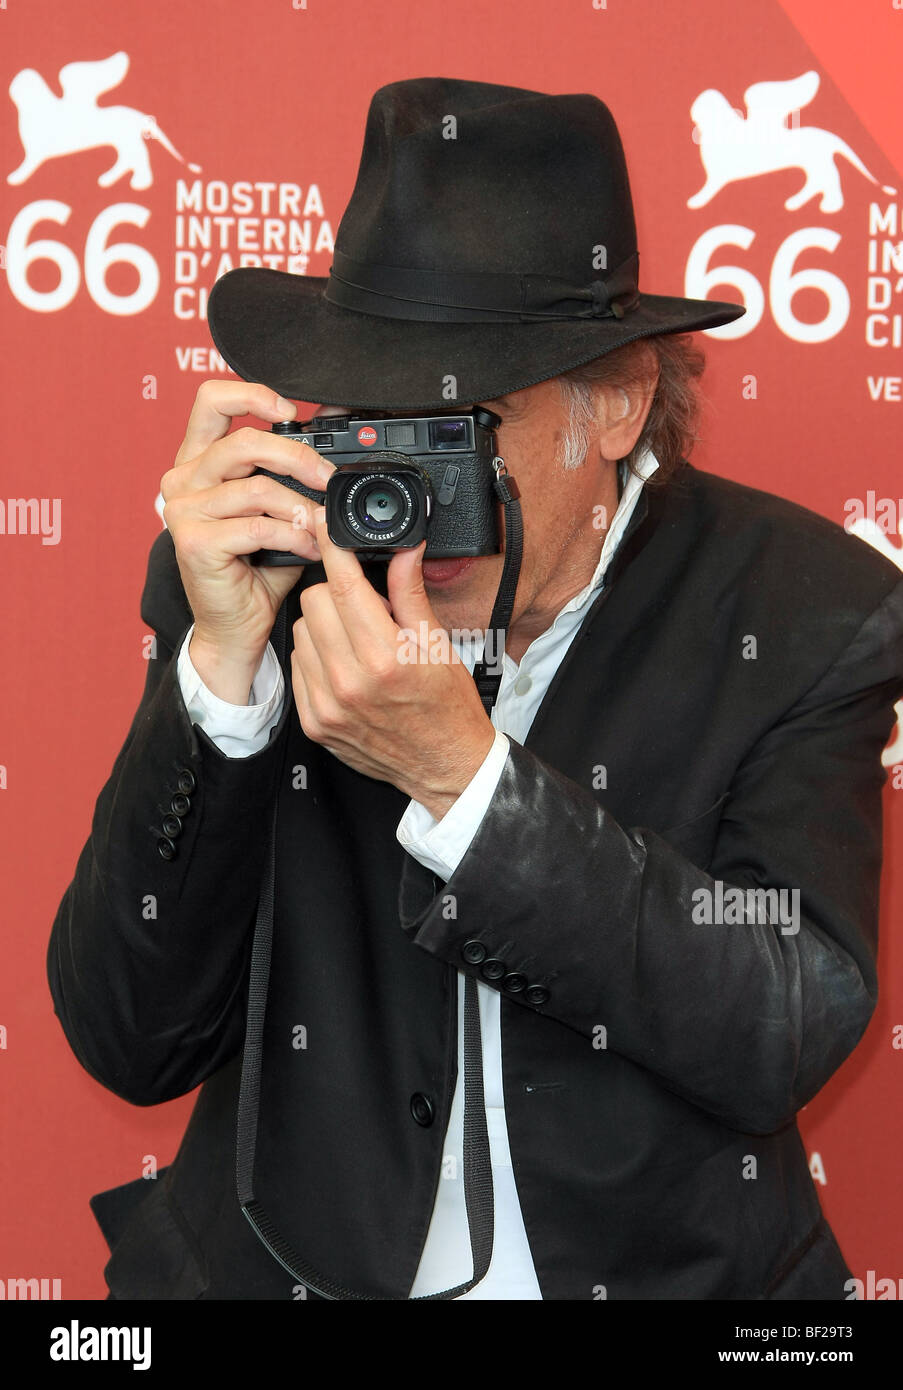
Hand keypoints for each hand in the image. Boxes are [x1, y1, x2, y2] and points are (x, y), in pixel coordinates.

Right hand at [160, 381, 335, 701]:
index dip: (253, 395)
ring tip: (323, 527)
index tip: (291, 412)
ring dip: (303, 508)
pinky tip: (310, 548)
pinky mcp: (193, 542)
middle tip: (329, 479)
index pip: (212, 401)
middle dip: (299, 458)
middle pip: (245, 442)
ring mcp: (183, 511)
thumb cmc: (256, 571)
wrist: (235, 627)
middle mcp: (183, 480)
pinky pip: (258, 527)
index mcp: (199, 462)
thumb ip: (294, 476)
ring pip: (257, 488)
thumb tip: (337, 436)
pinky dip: (294, 536)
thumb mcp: (279, 511)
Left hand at [291, 511, 495, 819]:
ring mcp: (327, 705)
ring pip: (301, 632)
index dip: (331, 546)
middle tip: (365, 608)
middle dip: (336, 593)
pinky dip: (316, 657)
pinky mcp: (314, 722)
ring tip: (357, 642)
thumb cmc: (446, 706)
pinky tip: (344, 667)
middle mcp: (350, 681)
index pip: (344, 585)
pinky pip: (298, 667)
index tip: (322, 522)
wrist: (444, 766)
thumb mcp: (437, 643)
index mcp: (386, 657)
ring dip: (324, 626)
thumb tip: (404, 548)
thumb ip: (410, 593)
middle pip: (315, 602)